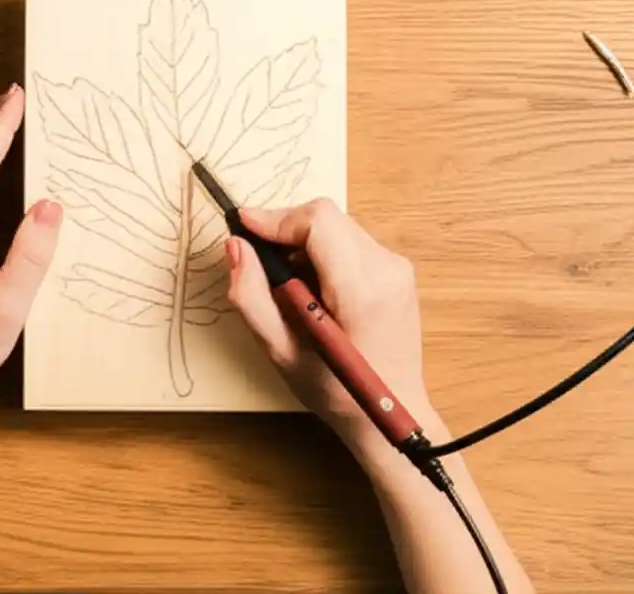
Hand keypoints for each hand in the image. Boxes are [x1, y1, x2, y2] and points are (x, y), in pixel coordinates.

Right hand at [226, 199, 430, 444]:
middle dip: (286, 233)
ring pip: (337, 227)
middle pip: (326, 219)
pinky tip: (315, 292)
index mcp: (362, 289)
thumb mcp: (282, 351)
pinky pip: (351, 242)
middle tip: (262, 268)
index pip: (317, 221)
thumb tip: (236, 247)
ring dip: (304, 245)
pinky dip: (323, 255)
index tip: (243, 229)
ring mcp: (397, 268)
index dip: (275, 219)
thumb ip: (252, 296)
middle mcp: (387, 269)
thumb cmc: (338, 392)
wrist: (391, 414)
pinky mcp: (397, 271)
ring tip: (291, 289)